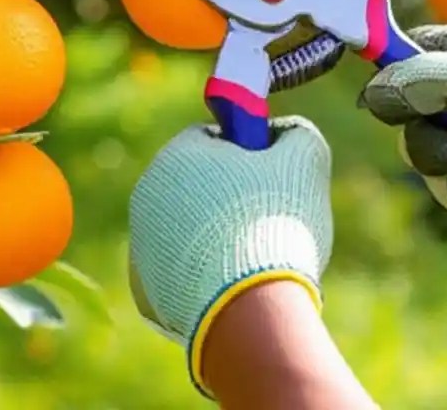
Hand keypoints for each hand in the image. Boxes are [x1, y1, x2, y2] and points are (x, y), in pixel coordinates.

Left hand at [128, 117, 332, 397]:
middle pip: (196, 186)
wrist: (249, 310)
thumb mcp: (304, 162)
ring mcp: (142, 247)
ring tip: (255, 260)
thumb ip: (296, 135)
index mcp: (176, 157)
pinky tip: (234, 288)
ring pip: (189, 232)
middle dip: (230, 198)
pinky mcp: (147, 292)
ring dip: (218, 239)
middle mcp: (147, 197)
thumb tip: (287, 136)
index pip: (210, 138)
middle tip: (269, 220)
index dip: (246, 151)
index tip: (271, 174)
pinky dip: (205, 278)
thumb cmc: (273, 226)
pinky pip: (182, 274)